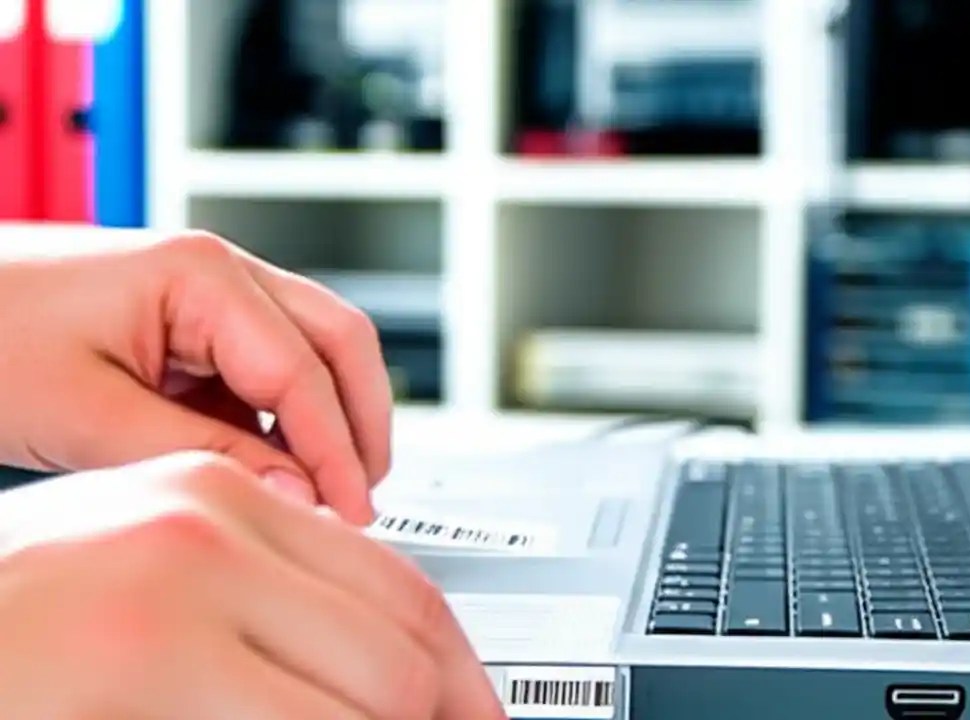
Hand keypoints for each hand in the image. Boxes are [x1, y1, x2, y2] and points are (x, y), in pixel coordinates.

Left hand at [0, 231, 392, 522]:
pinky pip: (261, 370)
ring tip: (322, 490)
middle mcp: (218, 272)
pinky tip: (269, 467)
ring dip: (324, 418)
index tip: (352, 512)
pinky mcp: (188, 323)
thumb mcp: (90, 415)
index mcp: (202, 274)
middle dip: (361, 420)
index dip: (336, 450)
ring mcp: (207, 294)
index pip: (304, 371)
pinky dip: (278, 420)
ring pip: (309, 352)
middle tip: (361, 495)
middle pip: (337, 340)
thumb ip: (205, 455)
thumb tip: (297, 491)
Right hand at [0, 452, 506, 718]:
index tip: (473, 713)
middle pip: (402, 642)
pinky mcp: (143, 658)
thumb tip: (381, 669)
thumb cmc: (12, 621)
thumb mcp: (153, 586)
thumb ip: (258, 603)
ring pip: (373, 695)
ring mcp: (174, 592)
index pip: (397, 583)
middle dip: (445, 714)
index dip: (456, 667)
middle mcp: (205, 524)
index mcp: (217, 495)